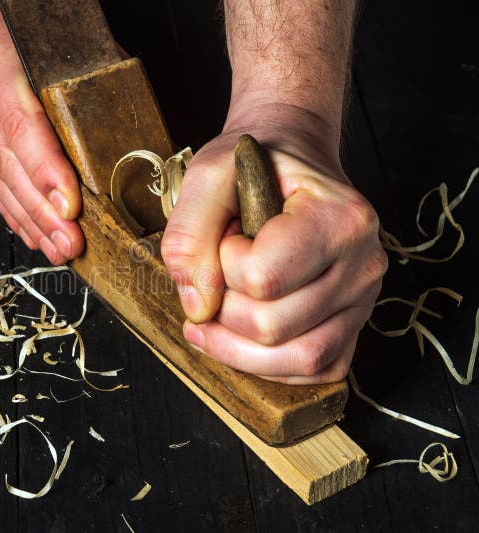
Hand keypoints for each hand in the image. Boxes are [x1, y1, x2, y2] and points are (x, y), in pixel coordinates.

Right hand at [0, 0, 83, 263]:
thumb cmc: (18, 17)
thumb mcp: (58, 37)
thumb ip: (86, 79)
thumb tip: (122, 130)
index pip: (21, 127)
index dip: (45, 172)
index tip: (69, 207)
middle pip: (6, 163)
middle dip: (40, 212)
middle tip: (68, 245)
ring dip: (26, 219)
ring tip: (55, 249)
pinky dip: (8, 207)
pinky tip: (28, 231)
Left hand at [161, 104, 386, 383]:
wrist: (291, 161)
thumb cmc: (257, 164)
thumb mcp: (209, 174)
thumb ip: (189, 234)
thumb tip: (198, 306)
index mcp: (340, 218)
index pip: (262, 278)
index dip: (223, 264)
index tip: (228, 234)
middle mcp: (363, 264)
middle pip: (272, 327)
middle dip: (224, 306)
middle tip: (223, 267)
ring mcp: (362, 300)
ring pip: (297, 360)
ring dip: (238, 346)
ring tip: (216, 309)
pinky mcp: (351, 327)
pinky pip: (312, 371)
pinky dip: (266, 363)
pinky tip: (238, 335)